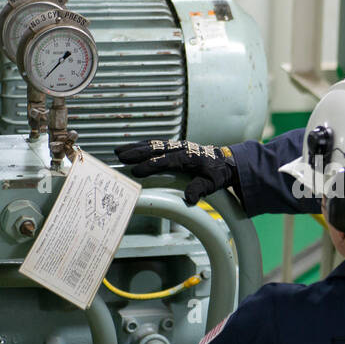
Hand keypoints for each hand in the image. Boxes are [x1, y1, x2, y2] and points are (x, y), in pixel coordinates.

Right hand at [115, 139, 236, 205]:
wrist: (226, 162)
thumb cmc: (218, 174)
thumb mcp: (212, 184)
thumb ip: (200, 189)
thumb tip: (190, 198)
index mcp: (190, 157)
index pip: (167, 161)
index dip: (151, 165)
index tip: (136, 171)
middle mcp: (182, 148)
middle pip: (156, 149)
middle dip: (137, 153)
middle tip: (120, 157)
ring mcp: (177, 145)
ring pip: (153, 144)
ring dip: (135, 147)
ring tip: (118, 151)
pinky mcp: (174, 146)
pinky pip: (156, 144)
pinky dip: (142, 145)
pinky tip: (130, 148)